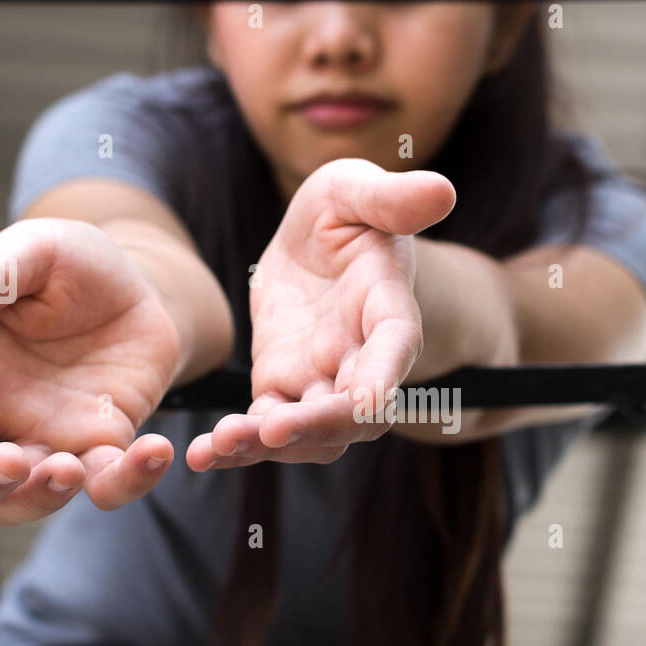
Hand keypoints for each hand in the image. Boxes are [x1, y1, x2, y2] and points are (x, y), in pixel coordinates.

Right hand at [0, 218, 182, 523]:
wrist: (140, 288)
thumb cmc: (74, 265)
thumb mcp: (35, 252)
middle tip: (8, 465)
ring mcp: (46, 436)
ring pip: (22, 498)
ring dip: (38, 498)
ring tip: (71, 470)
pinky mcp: (101, 446)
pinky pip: (107, 484)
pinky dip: (129, 482)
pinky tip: (155, 449)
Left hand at [186, 157, 454, 470]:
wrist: (314, 240)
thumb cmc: (345, 211)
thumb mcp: (356, 190)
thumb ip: (393, 198)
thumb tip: (443, 190)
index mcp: (388, 310)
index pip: (394, 348)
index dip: (382, 375)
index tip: (366, 401)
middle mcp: (363, 359)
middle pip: (354, 411)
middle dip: (318, 425)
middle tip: (274, 430)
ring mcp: (323, 381)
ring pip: (309, 433)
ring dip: (270, 446)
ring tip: (222, 445)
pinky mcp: (282, 388)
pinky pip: (264, 427)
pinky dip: (238, 445)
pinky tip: (202, 455)